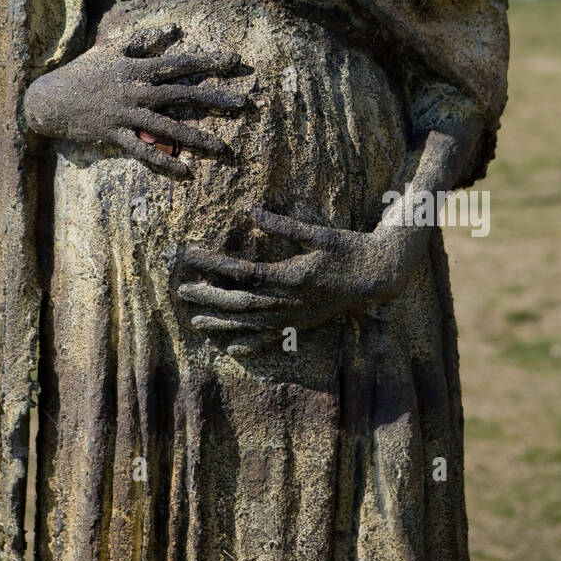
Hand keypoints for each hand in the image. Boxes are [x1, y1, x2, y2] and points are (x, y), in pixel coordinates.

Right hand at [22, 24, 249, 177]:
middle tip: (243, 103)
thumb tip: (174, 28)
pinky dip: (164, 162)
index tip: (234, 61)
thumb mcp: (112, 49)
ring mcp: (126, 116)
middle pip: (182, 94)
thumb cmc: (82, 71)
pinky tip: (185, 172)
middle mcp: (135, 91)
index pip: (179, 62)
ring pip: (168, 127)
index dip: (208, 61)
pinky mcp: (115, 136)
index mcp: (137, 68)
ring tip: (222, 147)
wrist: (49, 99)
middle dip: (214, 98)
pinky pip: (144, 152)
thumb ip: (145, 41)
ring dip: (196, 137)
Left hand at [177, 206, 414, 352]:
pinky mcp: (302, 325)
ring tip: (196, 322)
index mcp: (293, 276)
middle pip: (242, 303)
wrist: (378, 276)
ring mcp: (297, 317)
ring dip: (223, 323)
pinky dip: (251, 344)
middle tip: (182, 291)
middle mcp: (292, 302)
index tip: (191, 256)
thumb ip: (283, 226)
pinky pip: (272, 339)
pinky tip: (231, 349)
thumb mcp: (319, 233)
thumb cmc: (348, 248)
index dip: (215, 266)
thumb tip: (252, 211)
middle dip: (210, 298)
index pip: (244, 273)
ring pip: (253, 324)